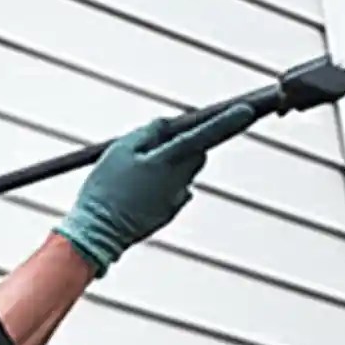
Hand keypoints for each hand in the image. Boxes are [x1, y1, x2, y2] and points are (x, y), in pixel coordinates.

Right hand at [54, 103, 254, 276]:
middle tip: (157, 145)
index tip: (247, 111)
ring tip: (137, 174)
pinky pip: (174, 192)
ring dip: (171, 167)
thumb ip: (147, 133)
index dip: (227, 121)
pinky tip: (136, 193)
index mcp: (166, 161)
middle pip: (197, 154)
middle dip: (187, 145)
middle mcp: (178, 181)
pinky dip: (162, 187)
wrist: (97, 233)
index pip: (204, 135)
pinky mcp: (169, 214)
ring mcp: (176, 200)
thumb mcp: (118, 151)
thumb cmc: (104, 190)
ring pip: (184, 174)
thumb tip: (168, 125)